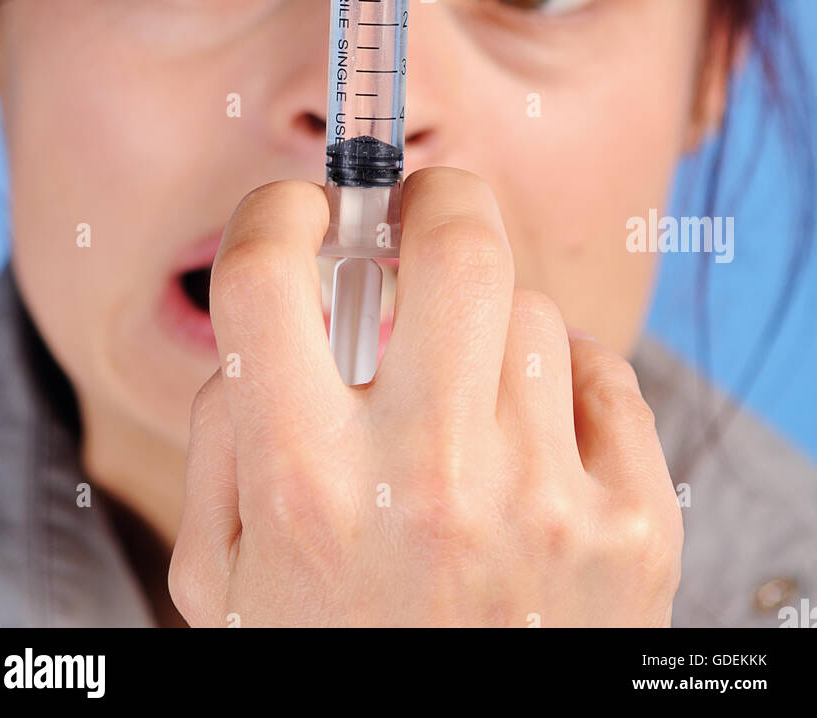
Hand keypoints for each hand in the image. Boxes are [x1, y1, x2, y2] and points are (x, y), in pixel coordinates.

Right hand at [169, 167, 682, 626]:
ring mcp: (543, 501)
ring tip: (468, 396)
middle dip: (432, 200)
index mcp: (303, 487)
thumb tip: (279, 314)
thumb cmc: (334, 660)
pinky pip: (604, 376)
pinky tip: (532, 445)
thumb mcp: (229, 583)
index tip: (299, 215)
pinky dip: (565, 389)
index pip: (267, 273)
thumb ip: (227, 436)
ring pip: (529, 310)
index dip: (277, 214)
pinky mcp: (633, 528)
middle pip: (454, 241)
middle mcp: (426, 482)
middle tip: (419, 216)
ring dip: (489, 329)